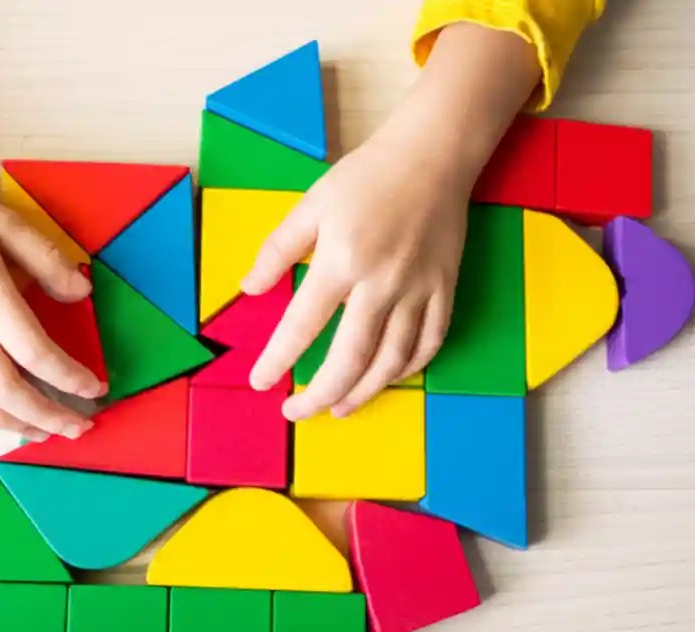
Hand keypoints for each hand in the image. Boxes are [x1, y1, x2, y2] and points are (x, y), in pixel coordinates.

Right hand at [0, 171, 105, 439]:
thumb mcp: (0, 218)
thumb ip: (45, 257)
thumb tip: (82, 294)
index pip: (34, 350)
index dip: (69, 377)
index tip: (94, 389)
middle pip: (4, 389)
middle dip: (47, 416)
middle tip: (77, 428)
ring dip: (9, 424)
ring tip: (40, 430)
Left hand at [241, 135, 468, 420]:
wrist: (433, 155)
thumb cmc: (367, 176)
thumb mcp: (312, 204)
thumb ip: (278, 250)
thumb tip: (250, 288)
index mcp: (341, 259)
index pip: (304, 325)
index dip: (279, 360)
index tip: (262, 382)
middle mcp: (382, 282)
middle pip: (351, 358)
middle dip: (321, 394)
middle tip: (297, 413)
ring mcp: (418, 289)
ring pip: (392, 360)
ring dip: (363, 392)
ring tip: (339, 409)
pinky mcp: (444, 289)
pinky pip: (429, 343)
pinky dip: (406, 369)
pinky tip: (385, 378)